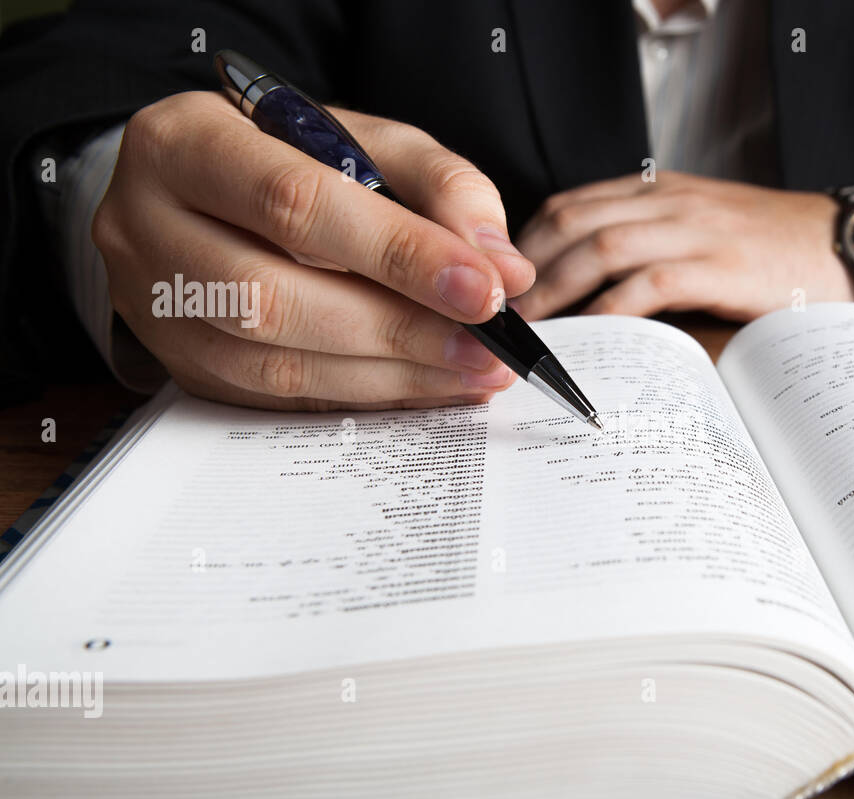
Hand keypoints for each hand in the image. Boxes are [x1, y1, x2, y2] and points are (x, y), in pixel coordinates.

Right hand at [92, 91, 534, 409]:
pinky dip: (366, 398)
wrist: (196, 191)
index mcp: (186, 144)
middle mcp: (148, 227)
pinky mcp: (182, 366)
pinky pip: (280, 401)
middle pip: (275, 297)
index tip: (483, 289)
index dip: (397, 253)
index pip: (295, 204)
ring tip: (473, 372)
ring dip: (391, 376)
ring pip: (275, 363)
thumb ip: (440, 188)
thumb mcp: (367, 142)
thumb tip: (504, 268)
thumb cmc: (289, 159)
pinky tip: (427, 387)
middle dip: (400, 328)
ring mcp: (155, 307)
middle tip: (487, 347)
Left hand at [511, 171, 853, 321]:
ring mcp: (695, 229)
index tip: (506, 288)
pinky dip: (608, 312)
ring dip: (555, 292)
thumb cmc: (776, 252)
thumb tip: (594, 300)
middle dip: (526, 270)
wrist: (848, 246)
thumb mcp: (707, 231)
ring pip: (599, 247)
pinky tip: (590, 340)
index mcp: (662, 191)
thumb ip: (655, 249)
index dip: (527, 245)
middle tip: (502, 317)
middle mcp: (671, 201)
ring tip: (532, 333)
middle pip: (571, 221)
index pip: (572, 204)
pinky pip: (646, 284)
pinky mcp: (720, 266)